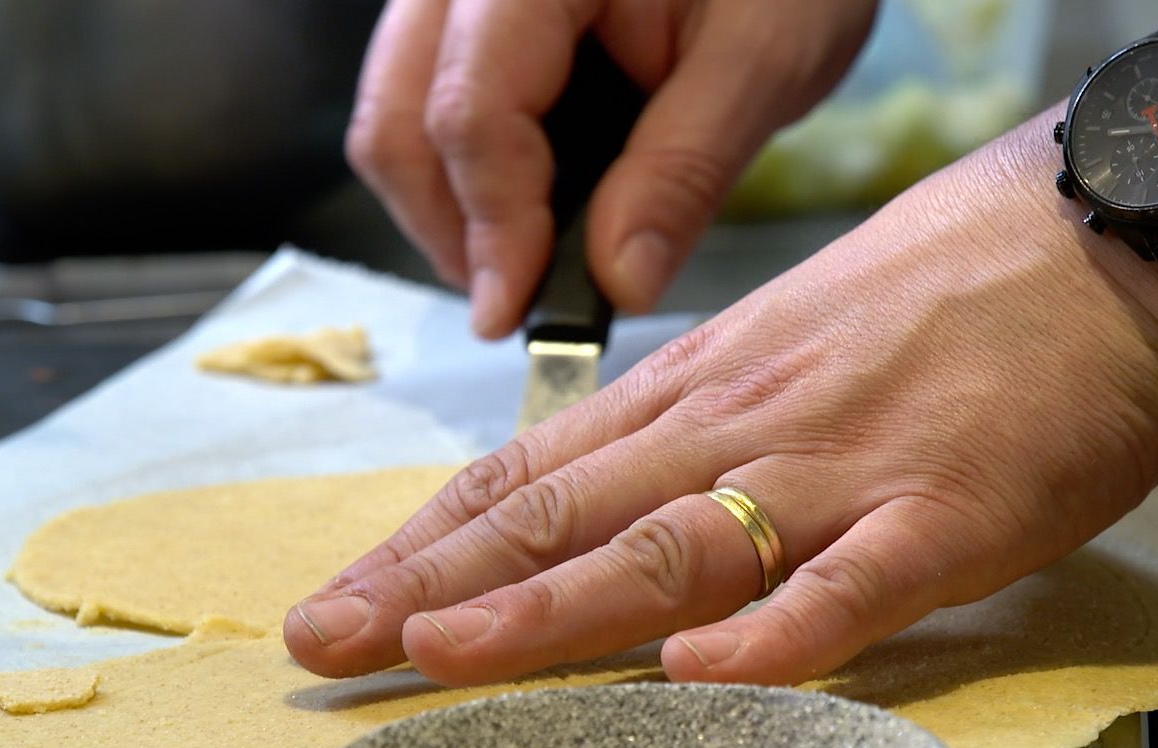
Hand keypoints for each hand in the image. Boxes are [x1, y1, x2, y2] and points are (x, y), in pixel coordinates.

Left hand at [285, 118, 1157, 686]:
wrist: (1107, 231)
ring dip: (551, 606)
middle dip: (433, 588)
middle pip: (563, 516)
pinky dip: (776, 632)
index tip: (340, 600)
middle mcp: (738, 428)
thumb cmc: (950, 290)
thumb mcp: (785, 341)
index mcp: (698, 393)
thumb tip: (602, 492)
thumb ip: (693, 424)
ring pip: (672, 543)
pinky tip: (702, 673)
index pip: (530, 475)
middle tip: (322, 646)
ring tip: (442, 656)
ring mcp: (838, 470)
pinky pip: (851, 582)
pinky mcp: (946, 512)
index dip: (426, 545)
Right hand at [345, 0, 879, 338]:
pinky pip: (420, 101)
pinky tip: (526, 211)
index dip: (491, 226)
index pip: (471, 108)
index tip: (516, 309)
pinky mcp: (464, 22)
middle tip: (519, 304)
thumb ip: (684, 172)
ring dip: (448, 210)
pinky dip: (461, 174)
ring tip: (528, 265)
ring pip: (393, 118)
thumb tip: (618, 283)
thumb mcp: (764, 60)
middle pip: (398, 119)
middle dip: (453, 231)